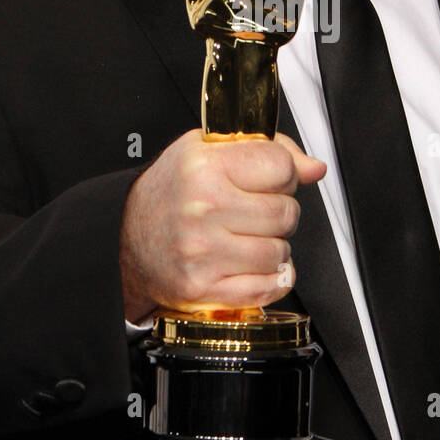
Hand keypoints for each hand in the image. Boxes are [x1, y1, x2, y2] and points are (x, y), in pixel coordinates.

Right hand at [119, 129, 326, 322]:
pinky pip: (267, 287)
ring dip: (273, 248)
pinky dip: (269, 279)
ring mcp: (203, 252)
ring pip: (280, 252)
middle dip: (280, 212)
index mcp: (204, 167)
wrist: (124, 238)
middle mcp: (203, 208)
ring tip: (247, 237)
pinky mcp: (204, 288)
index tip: (272, 179)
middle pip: (286, 212)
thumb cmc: (171, 192)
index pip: (281, 166)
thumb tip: (314, 168)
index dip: (285, 173)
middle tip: (256, 211)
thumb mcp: (209, 152)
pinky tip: (251, 265)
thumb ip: (267, 151)